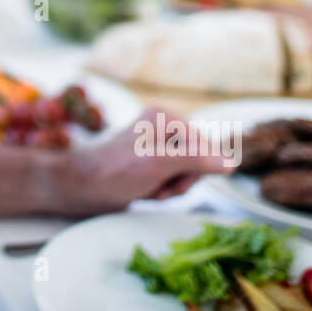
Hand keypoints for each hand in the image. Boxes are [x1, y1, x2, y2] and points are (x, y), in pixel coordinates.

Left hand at [48, 107, 235, 215]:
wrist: (80, 188)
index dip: (195, 169)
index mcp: (165, 117)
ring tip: (150, 191)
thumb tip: (230, 163)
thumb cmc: (114, 172)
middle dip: (182, 180)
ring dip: (172, 188)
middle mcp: (162, 128)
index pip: (205, 146)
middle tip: (158, 188)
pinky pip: (172, 179)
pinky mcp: (150, 163)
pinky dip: (163, 190)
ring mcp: (156, 146)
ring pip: (186, 173)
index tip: (173, 179)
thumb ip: (195, 160)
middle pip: (198, 160)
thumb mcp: (158, 164)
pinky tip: (146, 193)